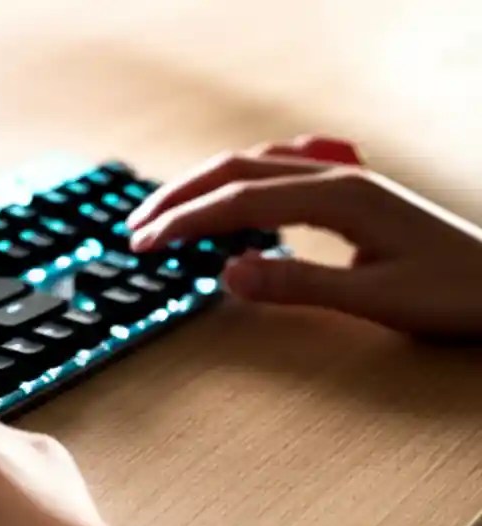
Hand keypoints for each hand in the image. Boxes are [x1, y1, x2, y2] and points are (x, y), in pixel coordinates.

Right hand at [126, 135, 481, 338]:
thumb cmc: (453, 295)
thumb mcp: (374, 298)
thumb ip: (298, 283)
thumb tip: (227, 273)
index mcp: (337, 198)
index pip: (238, 201)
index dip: (185, 220)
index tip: (144, 243)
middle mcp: (337, 179)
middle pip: (236, 170)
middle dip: (180, 197)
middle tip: (136, 229)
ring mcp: (345, 182)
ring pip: (255, 167)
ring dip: (204, 186)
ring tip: (166, 215)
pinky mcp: (351, 196)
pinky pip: (277, 175)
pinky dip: (236, 185)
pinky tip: (228, 203)